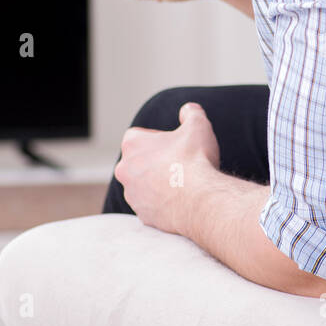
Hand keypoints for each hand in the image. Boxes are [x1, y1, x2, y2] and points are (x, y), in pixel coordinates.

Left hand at [114, 101, 219, 234]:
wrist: (200, 199)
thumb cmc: (195, 159)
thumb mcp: (198, 125)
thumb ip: (191, 113)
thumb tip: (189, 110)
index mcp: (132, 144)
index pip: (138, 136)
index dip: (157, 139)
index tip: (173, 144)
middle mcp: (125, 169)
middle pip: (138, 162)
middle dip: (154, 162)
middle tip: (178, 163)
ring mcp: (132, 195)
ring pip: (142, 185)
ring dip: (156, 183)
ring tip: (181, 183)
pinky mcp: (142, 215)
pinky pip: (151, 206)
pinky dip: (162, 203)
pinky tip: (180, 200)